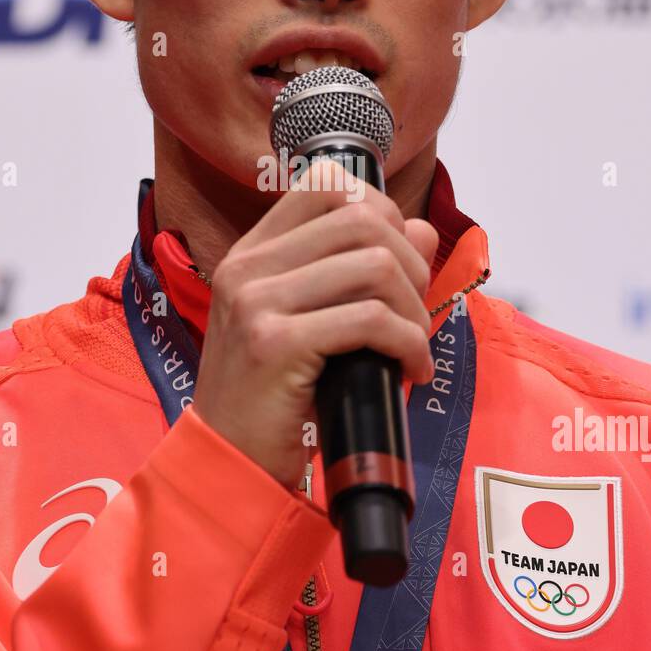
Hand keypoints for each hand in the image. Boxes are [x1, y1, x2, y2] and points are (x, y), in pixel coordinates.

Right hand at [192, 158, 438, 488]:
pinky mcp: (275, 343)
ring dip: (414, 310)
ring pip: (374, 266)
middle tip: (415, 313)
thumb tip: (420, 227)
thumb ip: (361, 270)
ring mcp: (256, 302)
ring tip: (412, 348)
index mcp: (252, 253)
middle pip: (361, 220)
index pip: (326, 186)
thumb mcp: (313, 322)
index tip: (397, 262)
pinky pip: (370, 321)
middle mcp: (248, 267)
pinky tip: (408, 370)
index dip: (380, 211)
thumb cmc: (273, 398)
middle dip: (410, 265)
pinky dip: (408, 344)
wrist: (231, 464)